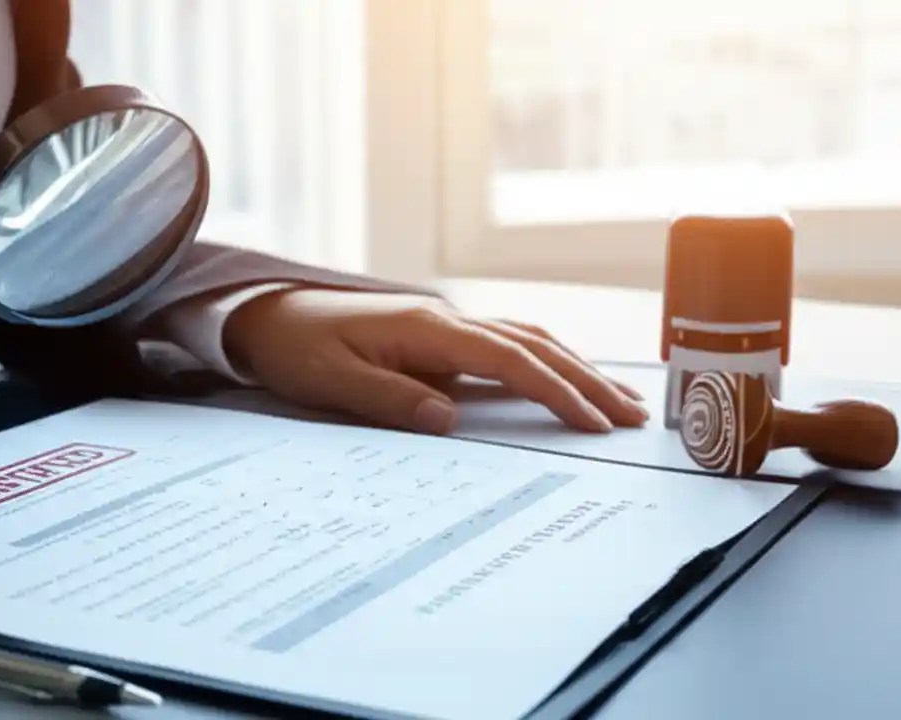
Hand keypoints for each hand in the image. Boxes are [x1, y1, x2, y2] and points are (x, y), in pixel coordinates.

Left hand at [222, 289, 647, 434]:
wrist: (267, 315)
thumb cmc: (296, 349)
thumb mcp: (331, 381)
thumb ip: (389, 400)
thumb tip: (451, 419)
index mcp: (426, 328)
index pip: (510, 359)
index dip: (556, 390)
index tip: (594, 421)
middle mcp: (446, 320)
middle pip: (534, 344)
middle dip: (586, 379)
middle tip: (634, 417)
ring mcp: (446, 324)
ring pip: (527, 339)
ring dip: (574, 367)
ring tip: (617, 401)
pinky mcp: (439, 336)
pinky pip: (506, 345)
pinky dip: (545, 361)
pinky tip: (563, 379)